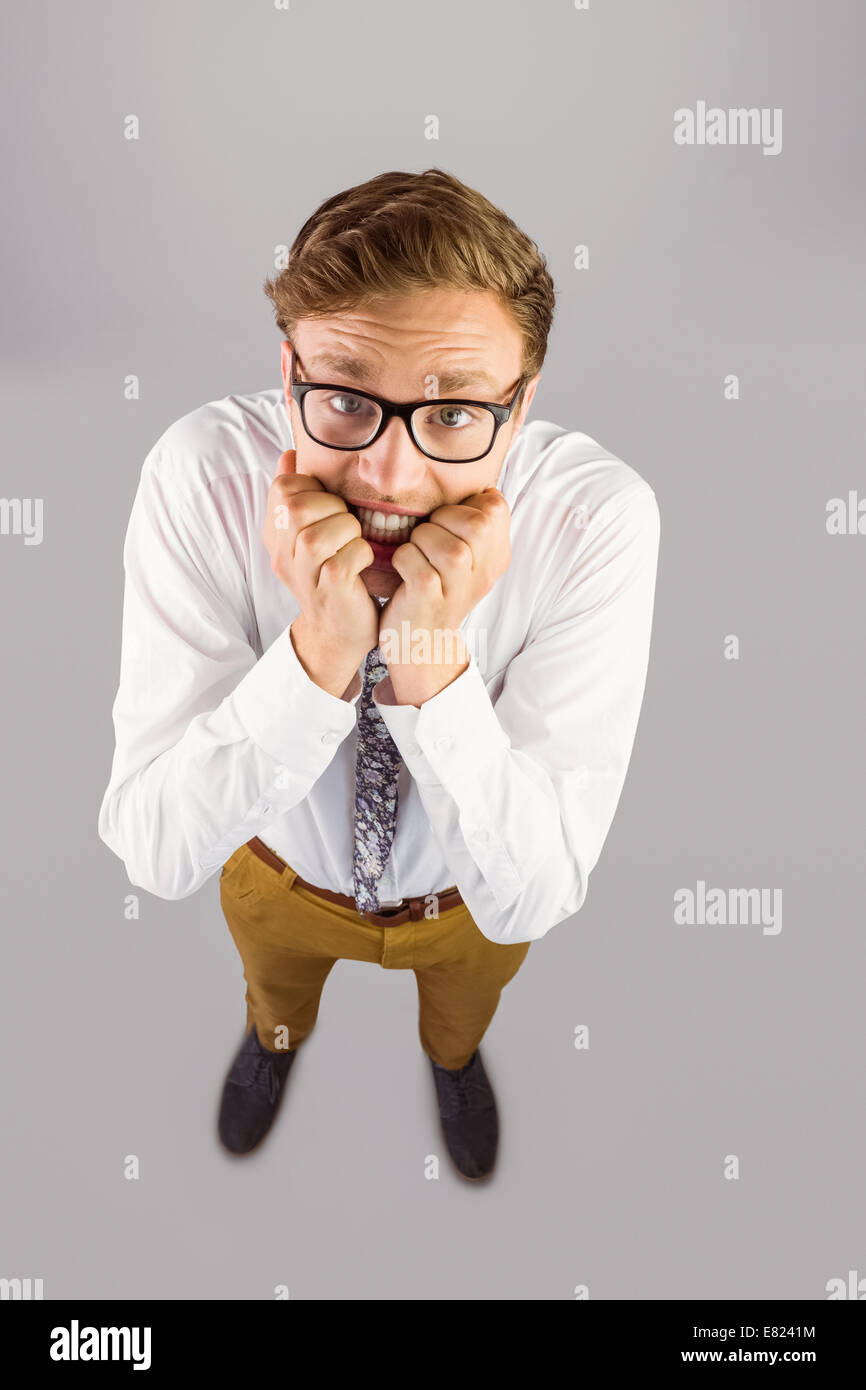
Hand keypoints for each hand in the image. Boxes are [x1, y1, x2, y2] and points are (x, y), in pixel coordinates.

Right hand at [263, 450, 377, 696]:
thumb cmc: (334, 575)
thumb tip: (287, 454)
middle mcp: (282, 555)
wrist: (340, 632)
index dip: (313, 487)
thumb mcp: (312, 533)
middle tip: (345, 527)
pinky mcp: (328, 592)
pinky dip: (362, 554)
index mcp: (277, 534)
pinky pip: (346, 557)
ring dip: (348, 531)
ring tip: (353, 544)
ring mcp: (302, 575)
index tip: (328, 506)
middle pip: (298, 507)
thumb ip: (299, 495)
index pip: (283, 487)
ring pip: (318, 533)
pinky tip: (362, 564)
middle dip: (332, 507)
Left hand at [379, 488, 510, 703]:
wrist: (420, 642)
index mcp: (496, 557)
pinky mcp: (430, 601)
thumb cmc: (435, 588)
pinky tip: (403, 571)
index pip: (496, 506)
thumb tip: (479, 486)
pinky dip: (402, 558)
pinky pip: (415, 561)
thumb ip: (472, 524)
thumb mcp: (465, 557)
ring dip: (422, 540)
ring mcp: (459, 590)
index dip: (466, 504)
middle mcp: (484, 574)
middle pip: (477, 524)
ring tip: (416, 554)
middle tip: (428, 538)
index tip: (449, 524)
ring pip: (449, 545)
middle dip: (443, 520)